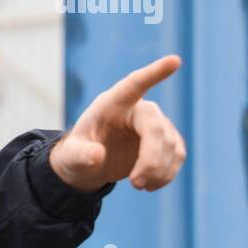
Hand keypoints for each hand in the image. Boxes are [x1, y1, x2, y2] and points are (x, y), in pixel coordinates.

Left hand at [49, 54, 186, 192]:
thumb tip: (97, 155)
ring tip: (138, 186)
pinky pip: (177, 155)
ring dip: (159, 170)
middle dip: (151, 159)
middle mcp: (136, 109)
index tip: (174, 61)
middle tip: (135, 185)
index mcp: (111, 104)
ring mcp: (154, 124)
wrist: (87, 166)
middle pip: (156, 128)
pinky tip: (151, 185)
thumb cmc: (76, 154)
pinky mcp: (165, 141)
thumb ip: (81, 155)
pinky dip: (167, 174)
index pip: (135, 84)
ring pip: (170, 144)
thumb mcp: (70, 158)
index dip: (154, 73)